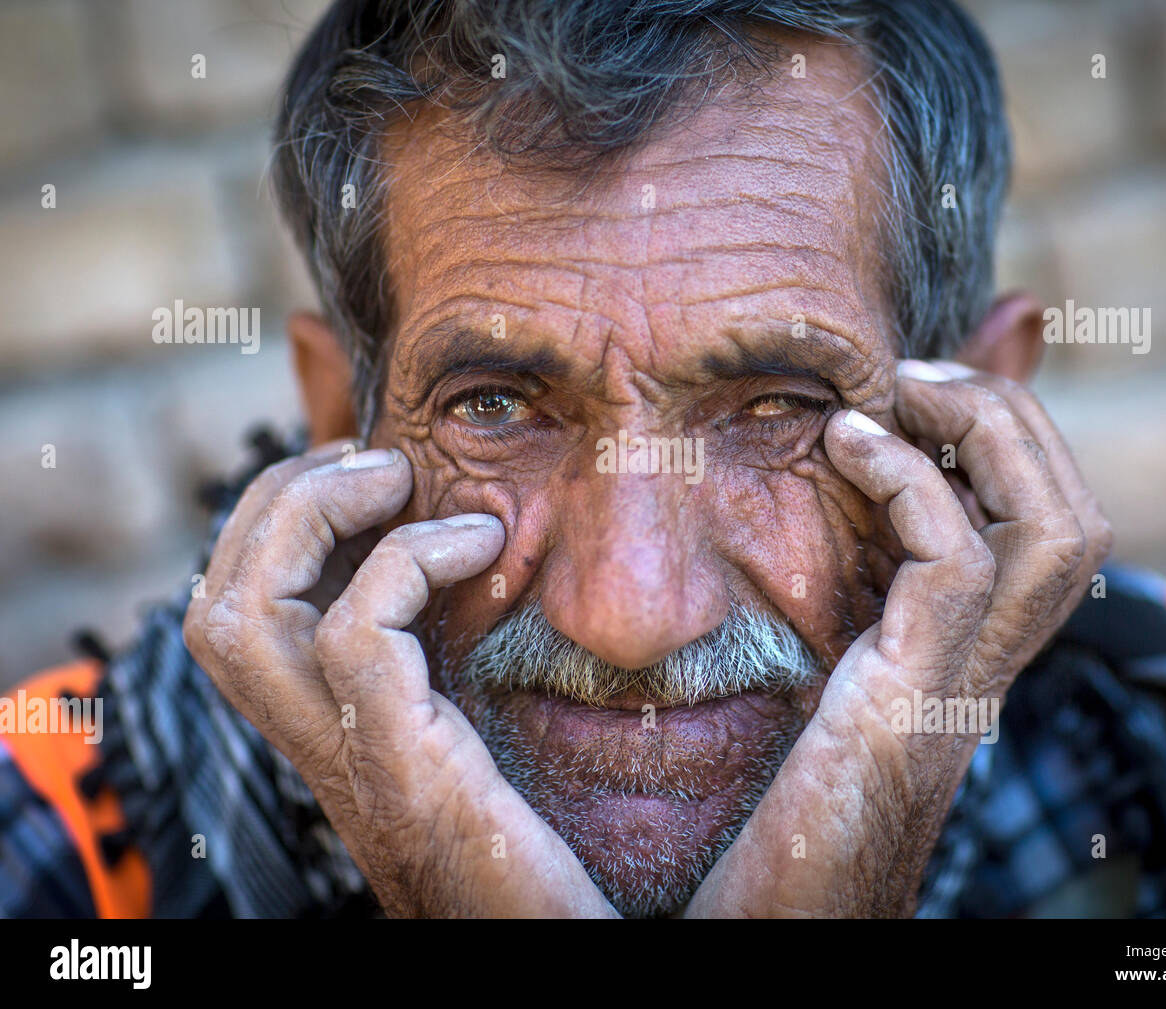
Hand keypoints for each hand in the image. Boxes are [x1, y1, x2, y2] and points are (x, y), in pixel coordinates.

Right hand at [183, 443, 615, 917]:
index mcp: (337, 737)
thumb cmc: (545, 859)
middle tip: (370, 461)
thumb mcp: (489, 742)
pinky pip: (357, 635)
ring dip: (310, 516)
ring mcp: (355, 761)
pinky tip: (480, 543)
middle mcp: (324, 751)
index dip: (271, 528)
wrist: (548, 944)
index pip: (238, 623)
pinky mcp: (406, 764)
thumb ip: (464, 672)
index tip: (357, 474)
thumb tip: (496, 561)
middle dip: (276, 504)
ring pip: (245, 620)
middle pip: (218, 610)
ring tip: (395, 478)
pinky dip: (406, 560)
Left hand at [685, 359, 1111, 916]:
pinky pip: (955, 564)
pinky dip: (911, 483)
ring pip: (1056, 534)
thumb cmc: (760, 802)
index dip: (1009, 436)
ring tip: (902, 395)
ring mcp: (956, 685)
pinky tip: (842, 446)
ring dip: (990, 436)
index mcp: (960, 655)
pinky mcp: (912, 700)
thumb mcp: (800, 667)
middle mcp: (979, 669)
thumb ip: (820, 599)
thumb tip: (814, 491)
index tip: (916, 387)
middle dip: (1009, 419)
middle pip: (1071, 518)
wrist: (766, 921)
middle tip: (914, 378)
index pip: (1043, 527)